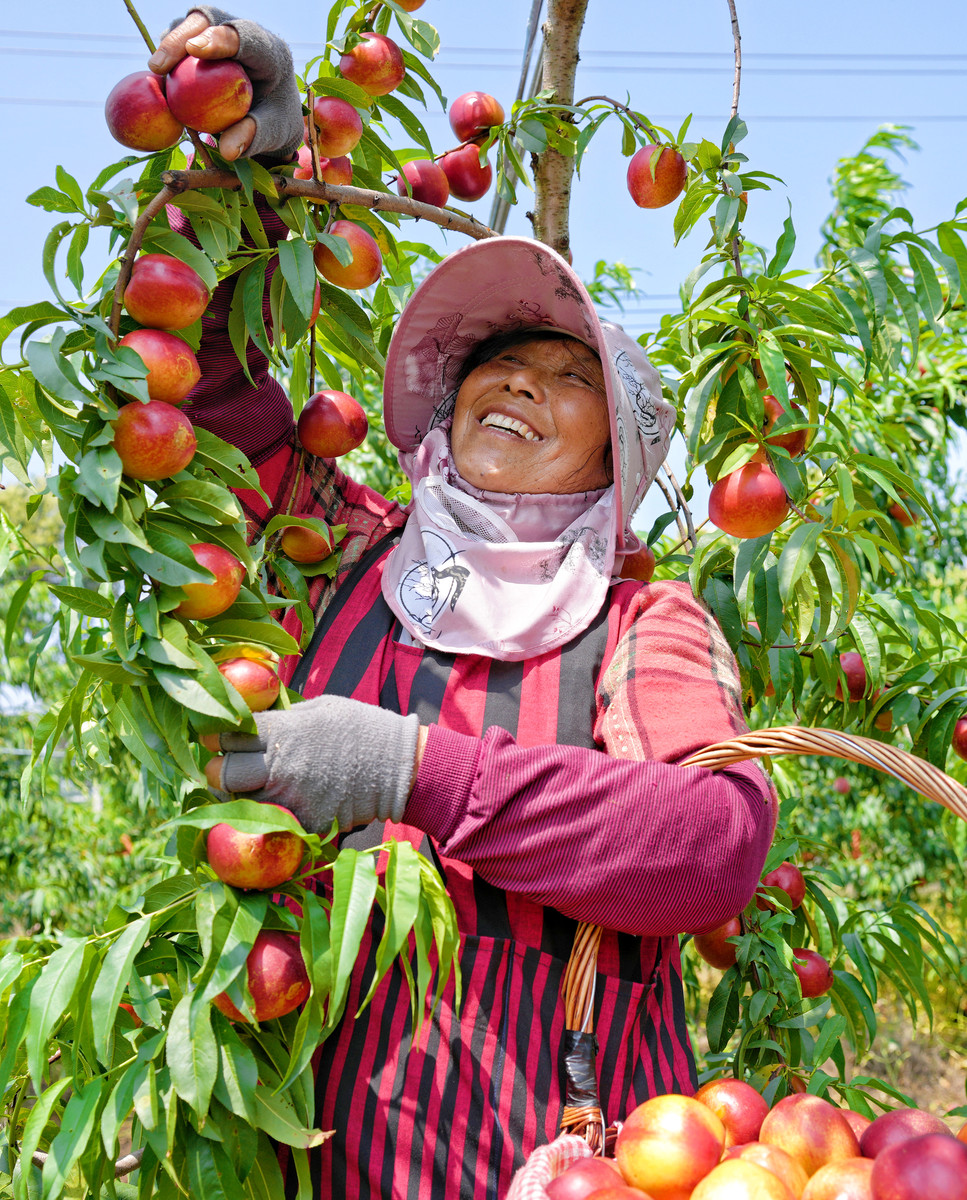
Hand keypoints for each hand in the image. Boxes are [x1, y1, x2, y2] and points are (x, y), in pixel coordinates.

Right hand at [149, 8, 303, 161]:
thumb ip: (253, 137)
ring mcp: (220, 32)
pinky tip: (159, 76)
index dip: (218, 39)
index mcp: (269, 52)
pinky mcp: (203, 39)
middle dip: (181, 39)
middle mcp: (243, 34)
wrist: (271, 112)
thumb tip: (228, 152)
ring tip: (157, 72)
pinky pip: (180, 39)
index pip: (244, 37)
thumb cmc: (274, 123)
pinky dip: (168, 56)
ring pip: (190, 25)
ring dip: (170, 46)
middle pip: (208, 21)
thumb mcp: (272, 133)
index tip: (194, 50)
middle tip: (159, 66)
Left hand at [201, 694, 424, 833]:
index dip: (215, 738)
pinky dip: (270, 819)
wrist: (401, 766)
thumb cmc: (362, 728)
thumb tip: (254, 719)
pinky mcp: (307, 824)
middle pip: (222, 774)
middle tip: (222, 769)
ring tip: (249, 789)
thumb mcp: (321, 706)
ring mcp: (293, 800)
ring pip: (240, 806)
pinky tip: (276, 808)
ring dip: (240, 798)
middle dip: (216, 771)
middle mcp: (281, 766)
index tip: (214, 740)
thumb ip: (284, 716)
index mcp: (283, 731)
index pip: (227, 736)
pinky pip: (273, 825)